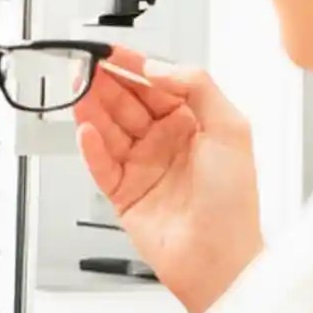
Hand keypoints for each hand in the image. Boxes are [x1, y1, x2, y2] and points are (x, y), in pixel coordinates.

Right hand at [73, 46, 263, 312]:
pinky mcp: (123, 192)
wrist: (218, 259)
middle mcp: (165, 142)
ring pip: (109, 128)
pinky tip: (86, 130)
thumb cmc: (233, 203)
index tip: (111, 53)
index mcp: (193, 123)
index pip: (156, 84)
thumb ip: (197, 86)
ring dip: (92, 109)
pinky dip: (90, 146)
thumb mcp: (231, 128)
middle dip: (105, 84)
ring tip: (79, 92)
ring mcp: (142, 166)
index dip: (133, 66)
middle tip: (85, 68)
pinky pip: (100, 163)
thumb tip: (159, 67)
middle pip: (126, 103)